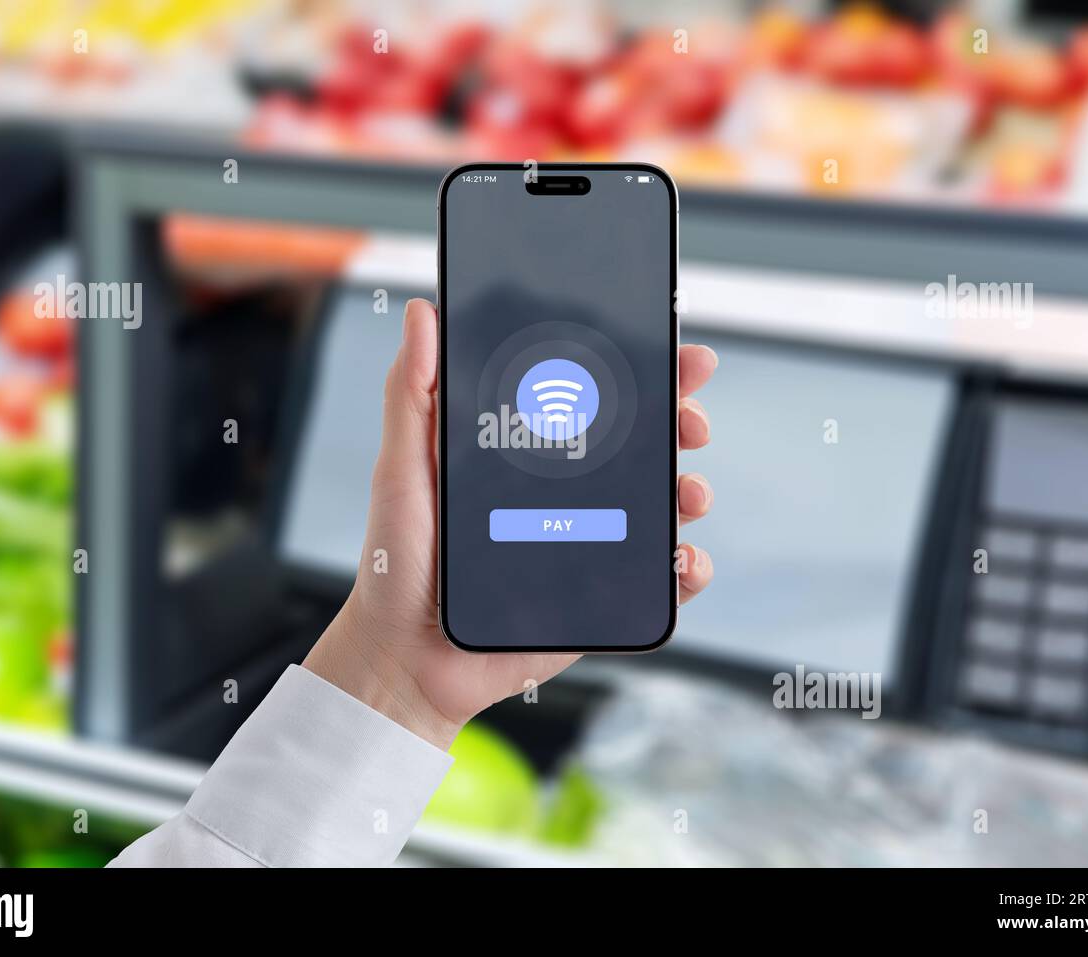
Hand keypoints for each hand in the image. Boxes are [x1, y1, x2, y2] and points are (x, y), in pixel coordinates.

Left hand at [304, 299, 716, 748]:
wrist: (404, 659)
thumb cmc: (396, 563)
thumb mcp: (400, 469)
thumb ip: (411, 395)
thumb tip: (422, 313)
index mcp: (524, 453)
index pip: (593, 397)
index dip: (638, 369)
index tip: (671, 349)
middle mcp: (563, 494)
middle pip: (641, 446)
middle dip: (680, 424)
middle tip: (691, 422)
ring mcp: (586, 545)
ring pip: (660, 508)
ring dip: (688, 493)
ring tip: (689, 494)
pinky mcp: (599, 600)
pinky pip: (659, 582)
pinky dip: (687, 569)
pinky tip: (684, 560)